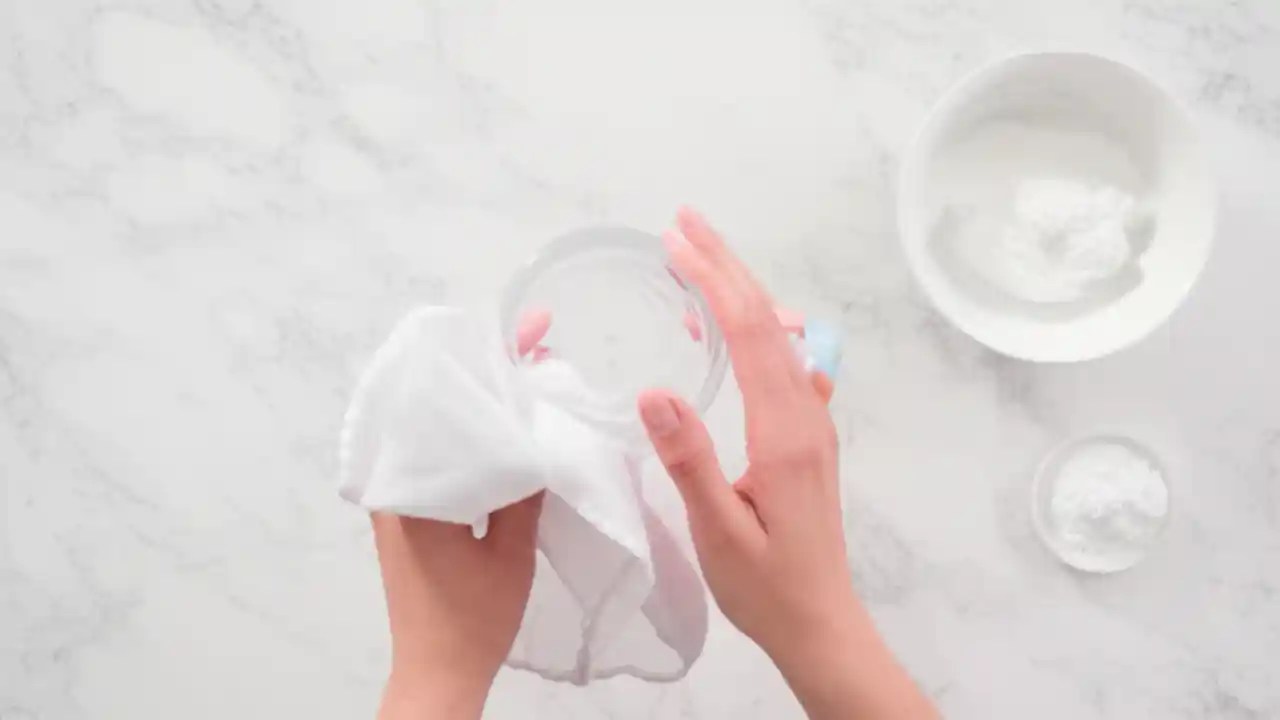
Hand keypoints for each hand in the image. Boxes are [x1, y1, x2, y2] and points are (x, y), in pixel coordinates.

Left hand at [373, 314, 549, 719]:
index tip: (533, 327)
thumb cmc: (472, 617)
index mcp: (411, 485)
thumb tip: (538, 429)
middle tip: (536, 346)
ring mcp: (397, 496)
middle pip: (437, 403)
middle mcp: (394, 482)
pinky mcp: (407, 511)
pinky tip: (506, 428)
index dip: (492, 357)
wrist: (437, 671)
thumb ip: (523, 487)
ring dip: (478, 401)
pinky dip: (470, 433)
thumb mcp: (509, 549)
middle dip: (486, 369)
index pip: (449, 399)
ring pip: (438, 427)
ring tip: (526, 375)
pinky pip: (438, 454)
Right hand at [638, 208, 935, 719]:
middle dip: (726, 265)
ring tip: (694, 262)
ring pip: (778, 337)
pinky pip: (781, 364)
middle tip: (684, 222)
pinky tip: (728, 331)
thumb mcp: (718, 531)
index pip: (752, 332)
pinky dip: (751, 330)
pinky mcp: (807, 438)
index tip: (675, 241)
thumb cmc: (767, 586)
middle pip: (770, 319)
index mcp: (785, 431)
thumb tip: (655, 390)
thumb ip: (689, 459)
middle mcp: (806, 415)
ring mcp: (812, 424)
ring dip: (738, 291)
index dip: (714, 280)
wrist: (821, 623)